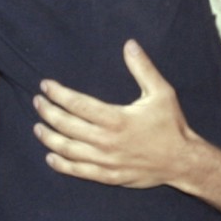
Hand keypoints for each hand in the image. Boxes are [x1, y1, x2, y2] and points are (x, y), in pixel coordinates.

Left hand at [33, 40, 192, 187]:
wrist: (182, 161)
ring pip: (68, 150)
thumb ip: (143, 69)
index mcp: (117, 119)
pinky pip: (79, 172)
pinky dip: (62, 165)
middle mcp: (107, 141)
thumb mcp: (161, 93)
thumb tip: (129, 44)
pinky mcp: (109, 176)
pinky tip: (51, 157)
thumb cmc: (171, 126)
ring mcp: (106, 161)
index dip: (58, 94)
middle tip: (38, 102)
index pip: (77, 104)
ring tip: (38, 127)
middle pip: (67, 126)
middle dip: (48, 112)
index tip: (46, 86)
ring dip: (49, 138)